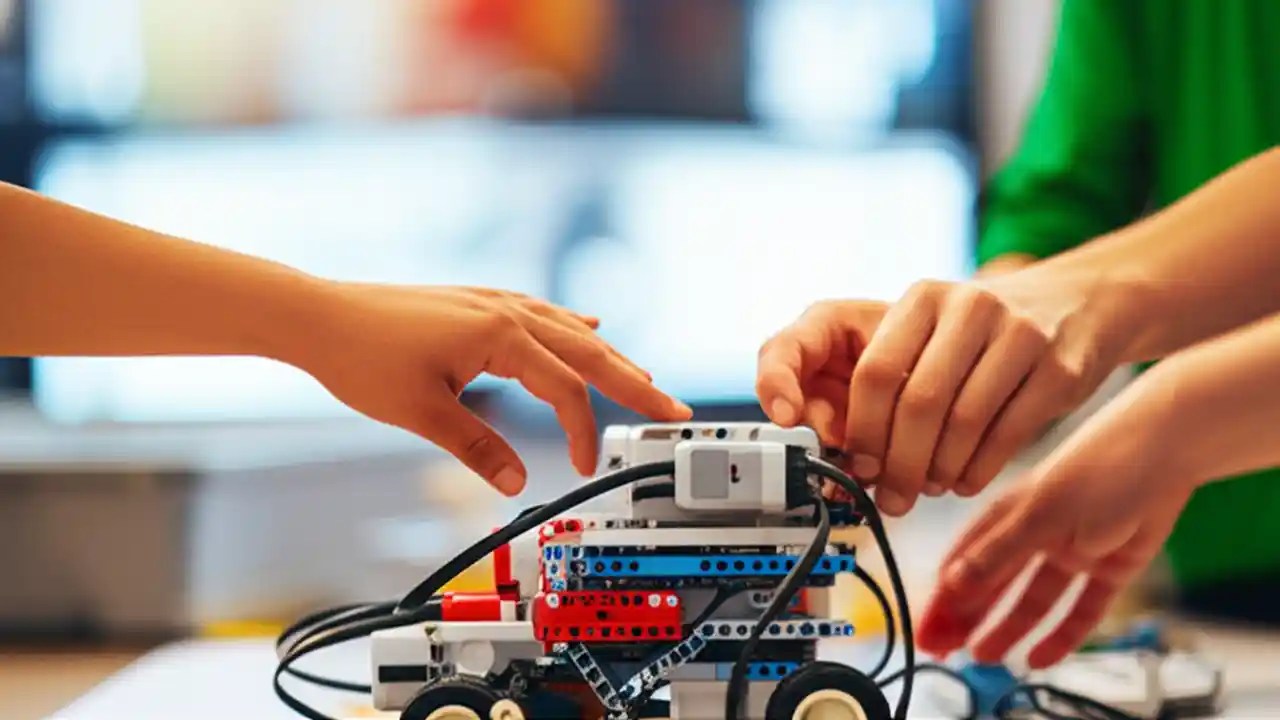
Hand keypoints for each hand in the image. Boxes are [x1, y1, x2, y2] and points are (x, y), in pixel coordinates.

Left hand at [292, 283, 691, 494]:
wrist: (317, 315)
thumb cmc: (362, 356)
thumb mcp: (421, 412)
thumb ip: (477, 448)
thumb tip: (517, 483)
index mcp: (500, 336)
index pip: (563, 389)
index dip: (580, 432)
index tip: (582, 466)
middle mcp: (505, 312)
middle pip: (586, 349)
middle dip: (633, 380)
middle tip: (674, 406)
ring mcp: (492, 302)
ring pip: (567, 328)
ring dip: (607, 354)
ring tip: (641, 375)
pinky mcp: (476, 302)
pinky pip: (541, 312)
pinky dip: (569, 325)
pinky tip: (585, 323)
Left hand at [758, 271, 1131, 515]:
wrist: (1080, 301)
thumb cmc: (985, 331)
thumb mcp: (936, 327)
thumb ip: (896, 375)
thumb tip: (858, 457)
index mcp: (923, 298)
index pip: (876, 372)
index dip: (864, 430)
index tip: (860, 468)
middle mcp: (970, 307)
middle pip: (919, 402)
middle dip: (901, 463)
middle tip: (894, 497)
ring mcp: (1021, 334)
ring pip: (964, 422)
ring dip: (940, 469)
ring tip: (930, 489)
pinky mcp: (1061, 367)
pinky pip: (1008, 432)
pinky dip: (979, 469)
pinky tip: (965, 482)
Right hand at [916, 384, 1192, 667]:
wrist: (1164, 452)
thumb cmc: (1096, 469)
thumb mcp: (1040, 515)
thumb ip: (998, 554)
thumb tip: (951, 584)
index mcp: (1008, 516)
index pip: (964, 563)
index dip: (943, 599)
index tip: (928, 632)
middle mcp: (1034, 535)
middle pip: (993, 584)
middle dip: (966, 617)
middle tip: (945, 651)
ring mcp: (1071, 552)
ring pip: (1032, 600)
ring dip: (1007, 628)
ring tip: (985, 657)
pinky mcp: (1109, 567)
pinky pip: (1081, 608)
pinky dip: (1062, 634)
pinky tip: (1041, 657)